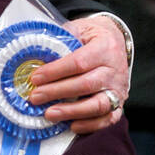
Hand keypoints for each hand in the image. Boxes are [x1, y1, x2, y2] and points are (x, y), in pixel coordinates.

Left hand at [26, 14, 129, 134]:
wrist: (115, 41)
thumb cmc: (92, 37)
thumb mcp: (79, 29)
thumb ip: (62, 40)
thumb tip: (36, 55)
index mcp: (105, 47)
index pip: (79, 62)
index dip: (55, 72)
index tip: (35, 78)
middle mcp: (114, 69)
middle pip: (86, 85)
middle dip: (57, 92)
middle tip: (35, 97)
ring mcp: (118, 88)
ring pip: (98, 105)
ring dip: (71, 111)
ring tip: (49, 114)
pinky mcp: (119, 103)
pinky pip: (108, 119)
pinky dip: (90, 125)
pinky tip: (71, 125)